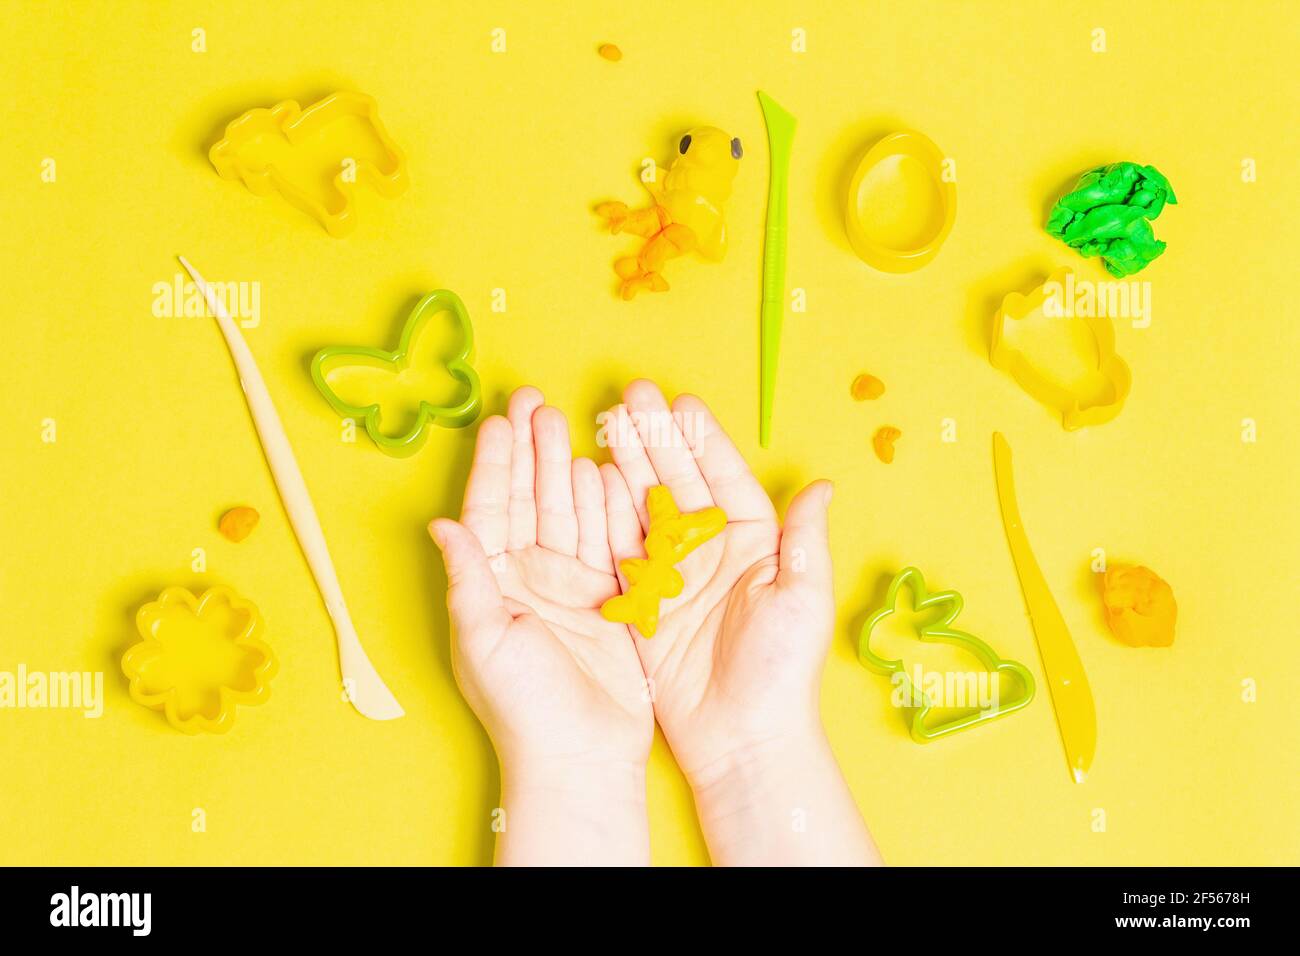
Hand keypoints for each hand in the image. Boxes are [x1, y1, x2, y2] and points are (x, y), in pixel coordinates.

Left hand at [430, 387, 652, 864]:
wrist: (581, 756)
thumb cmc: (524, 707)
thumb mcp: (484, 641)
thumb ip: (468, 580)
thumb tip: (441, 524)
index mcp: (490, 584)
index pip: (489, 510)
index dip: (494, 463)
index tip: (501, 420)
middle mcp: (526, 578)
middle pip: (528, 499)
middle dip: (531, 449)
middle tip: (536, 399)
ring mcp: (567, 586)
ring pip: (565, 511)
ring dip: (564, 466)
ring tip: (566, 421)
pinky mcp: (605, 598)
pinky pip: (603, 539)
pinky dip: (602, 504)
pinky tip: (600, 470)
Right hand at [601, 380, 880, 864]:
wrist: (742, 739)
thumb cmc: (782, 670)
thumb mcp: (802, 599)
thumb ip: (805, 540)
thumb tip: (823, 485)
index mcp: (755, 545)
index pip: (725, 479)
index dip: (702, 440)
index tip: (679, 403)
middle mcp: (712, 553)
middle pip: (679, 483)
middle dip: (654, 439)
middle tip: (628, 397)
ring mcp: (674, 576)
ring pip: (645, 508)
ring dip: (626, 466)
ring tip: (603, 424)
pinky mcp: (643, 605)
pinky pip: (620, 551)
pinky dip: (604, 517)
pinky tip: (588, 482)